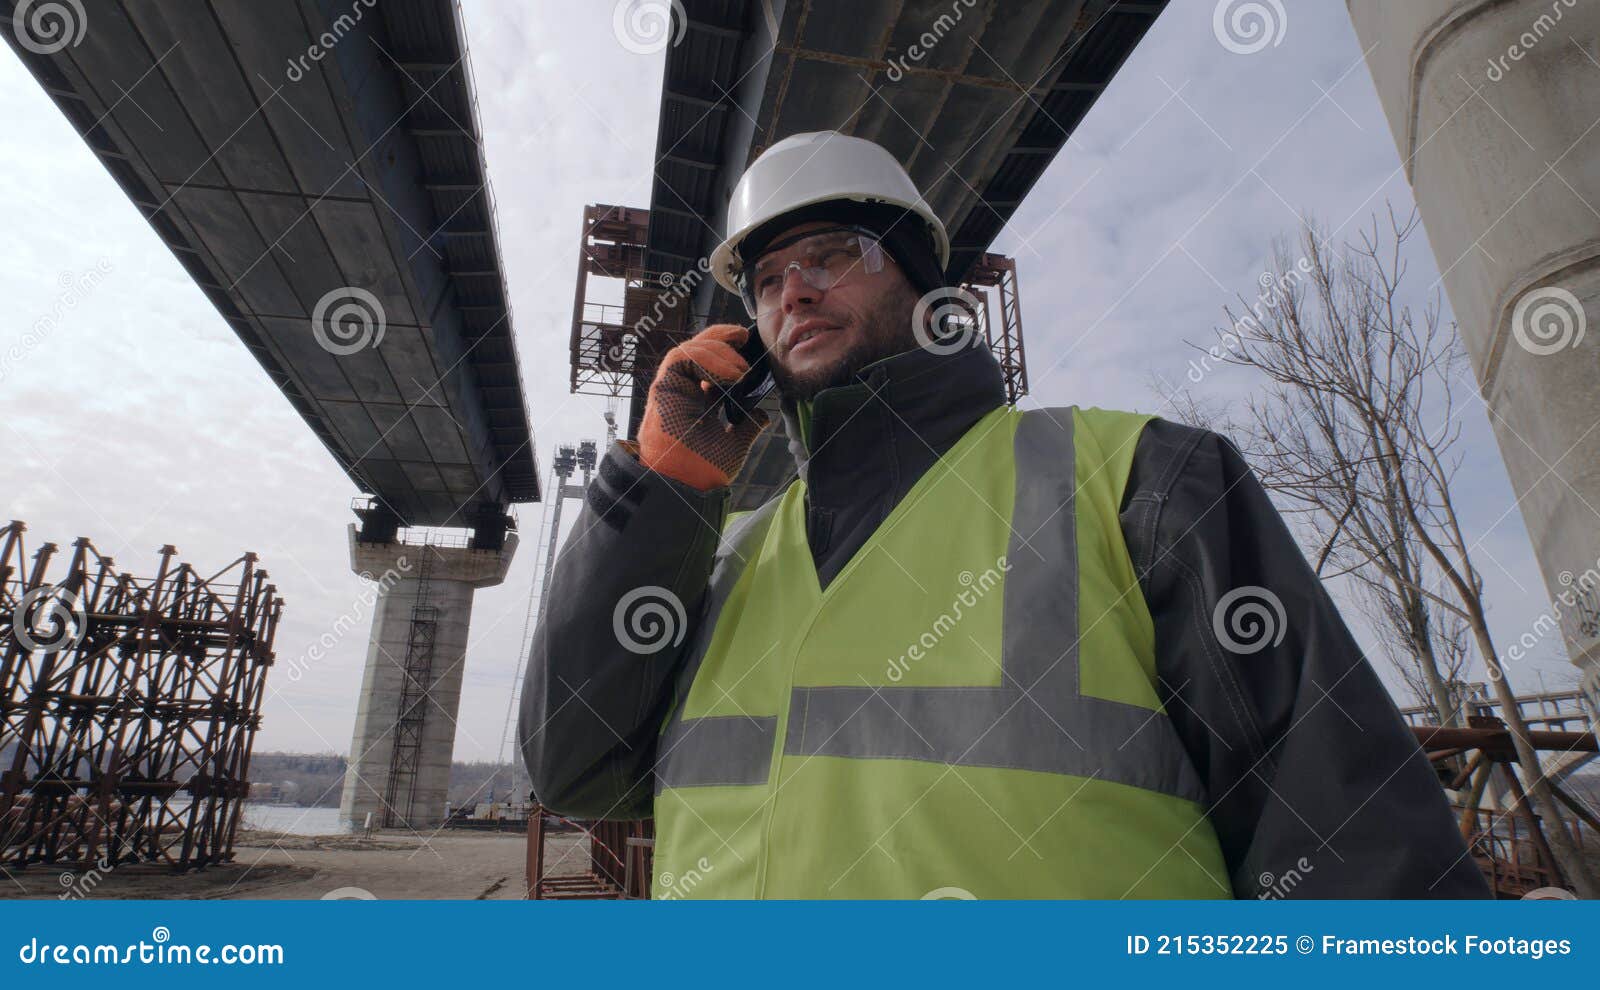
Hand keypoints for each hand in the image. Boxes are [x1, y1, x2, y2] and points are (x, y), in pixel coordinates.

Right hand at [637, 324, 770, 490]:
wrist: (687, 486)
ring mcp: (671, 389)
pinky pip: (681, 358)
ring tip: (741, 369)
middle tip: (743, 337)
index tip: (747, 344)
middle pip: (696, 351)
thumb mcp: (735, 445)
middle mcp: (683, 392)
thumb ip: (746, 427)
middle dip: (719, 338)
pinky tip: (730, 373)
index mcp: (697, 403)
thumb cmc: (705, 471)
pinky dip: (707, 358)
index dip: (725, 351)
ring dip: (717, 350)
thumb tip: (762, 416)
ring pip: (688, 350)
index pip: (708, 365)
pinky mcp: (663, 389)